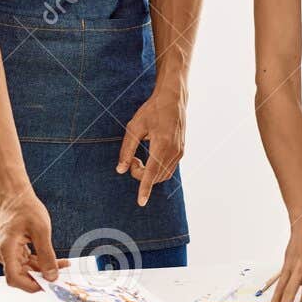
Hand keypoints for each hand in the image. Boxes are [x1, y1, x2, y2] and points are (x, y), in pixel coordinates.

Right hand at [0, 186, 57, 292]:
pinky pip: (27, 261)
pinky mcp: (14, 249)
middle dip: (42, 277)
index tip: (48, 284)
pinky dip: (41, 262)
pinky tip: (56, 260)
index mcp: (7, 250)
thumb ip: (46, 255)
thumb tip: (52, 276)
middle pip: (22, 276)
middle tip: (61, 274)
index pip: (14, 279)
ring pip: (26, 270)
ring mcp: (8, 252)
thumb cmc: (25, 207)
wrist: (15, 194)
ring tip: (63, 264)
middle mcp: (4, 254)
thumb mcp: (41, 230)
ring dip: (44, 269)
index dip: (31, 286)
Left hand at [117, 87, 186, 205]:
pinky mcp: (181, 152)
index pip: (151, 172)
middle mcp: (174, 151)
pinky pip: (168, 169)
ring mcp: (180, 152)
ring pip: (162, 175)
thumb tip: (120, 170)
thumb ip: (127, 150)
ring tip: (139, 157)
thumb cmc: (152, 110)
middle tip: (132, 159)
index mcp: (162, 144)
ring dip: (148, 173)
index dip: (144, 188)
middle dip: (140, 174)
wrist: (173, 99)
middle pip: (155, 176)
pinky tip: (149, 158)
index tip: (141, 202)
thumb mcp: (134, 127)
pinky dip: (156, 170)